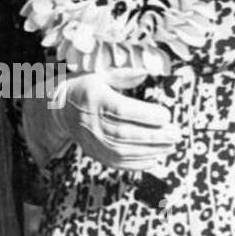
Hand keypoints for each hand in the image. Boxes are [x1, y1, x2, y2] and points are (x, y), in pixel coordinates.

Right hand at [24, 73, 181, 171]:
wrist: (58, 109)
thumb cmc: (84, 87)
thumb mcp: (99, 74)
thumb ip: (123, 74)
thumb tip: (146, 72)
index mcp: (94, 99)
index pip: (122, 110)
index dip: (146, 115)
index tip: (166, 115)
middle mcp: (91, 121)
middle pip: (126, 133)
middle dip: (155, 136)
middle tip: (176, 133)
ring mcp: (91, 140)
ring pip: (124, 150)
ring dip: (151, 150)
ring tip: (170, 146)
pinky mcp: (93, 153)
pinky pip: (118, 163)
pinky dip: (138, 163)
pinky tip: (155, 158)